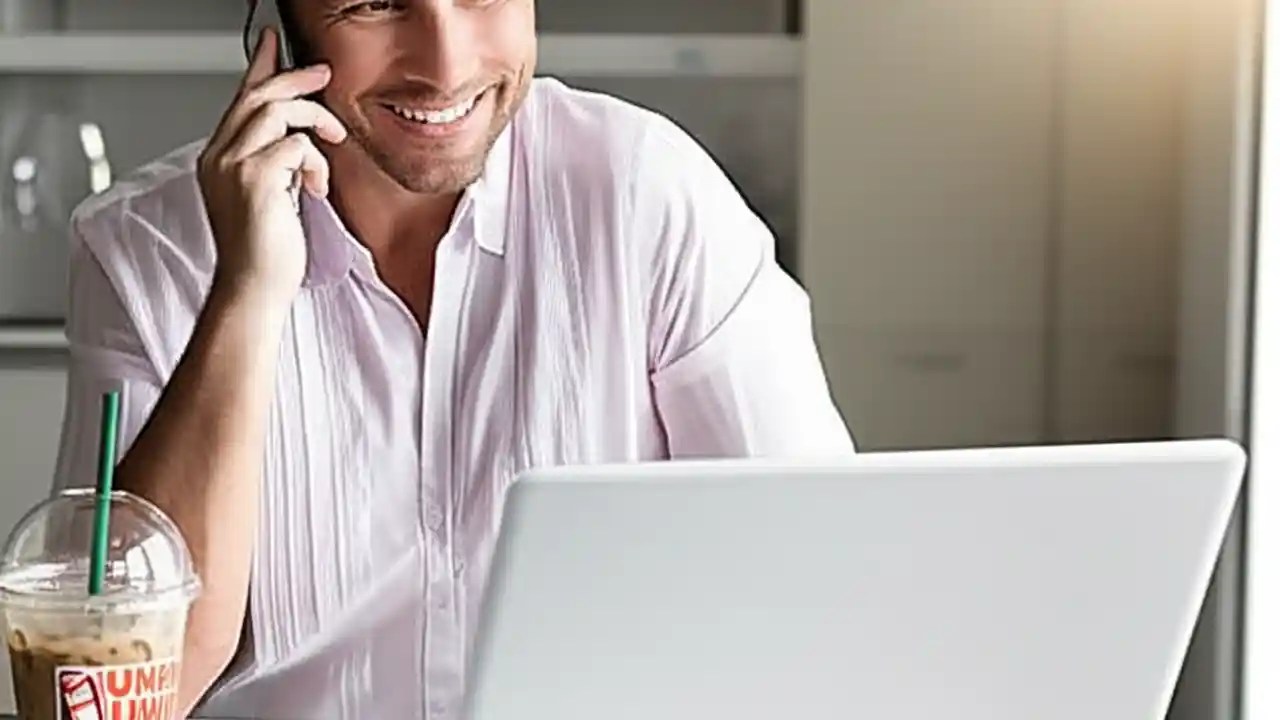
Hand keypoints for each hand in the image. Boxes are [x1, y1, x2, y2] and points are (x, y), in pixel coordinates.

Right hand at [197, 28, 347, 304]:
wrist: (254, 288)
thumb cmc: (265, 253)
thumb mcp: (270, 197)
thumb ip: (275, 164)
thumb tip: (298, 140)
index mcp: (218, 160)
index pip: (239, 101)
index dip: (259, 68)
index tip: (274, 44)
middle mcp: (218, 157)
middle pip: (256, 95)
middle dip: (295, 79)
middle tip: (324, 73)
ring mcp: (232, 166)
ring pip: (275, 110)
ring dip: (315, 120)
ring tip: (335, 140)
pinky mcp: (254, 179)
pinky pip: (296, 145)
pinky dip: (316, 161)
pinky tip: (317, 188)